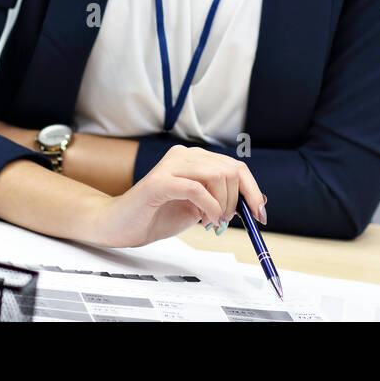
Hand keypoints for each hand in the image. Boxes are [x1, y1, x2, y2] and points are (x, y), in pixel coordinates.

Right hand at [87, 145, 266, 247]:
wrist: (119, 225)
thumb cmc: (155, 215)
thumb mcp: (198, 209)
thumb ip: (222, 201)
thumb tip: (256, 201)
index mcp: (194, 159)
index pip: (235, 167)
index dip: (253, 190)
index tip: (260, 214)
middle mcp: (184, 155)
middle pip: (230, 170)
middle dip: (237, 200)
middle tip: (227, 222)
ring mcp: (170, 166)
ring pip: (216, 175)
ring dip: (222, 205)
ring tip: (211, 222)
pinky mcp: (159, 182)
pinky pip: (196, 188)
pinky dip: (208, 206)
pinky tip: (205, 220)